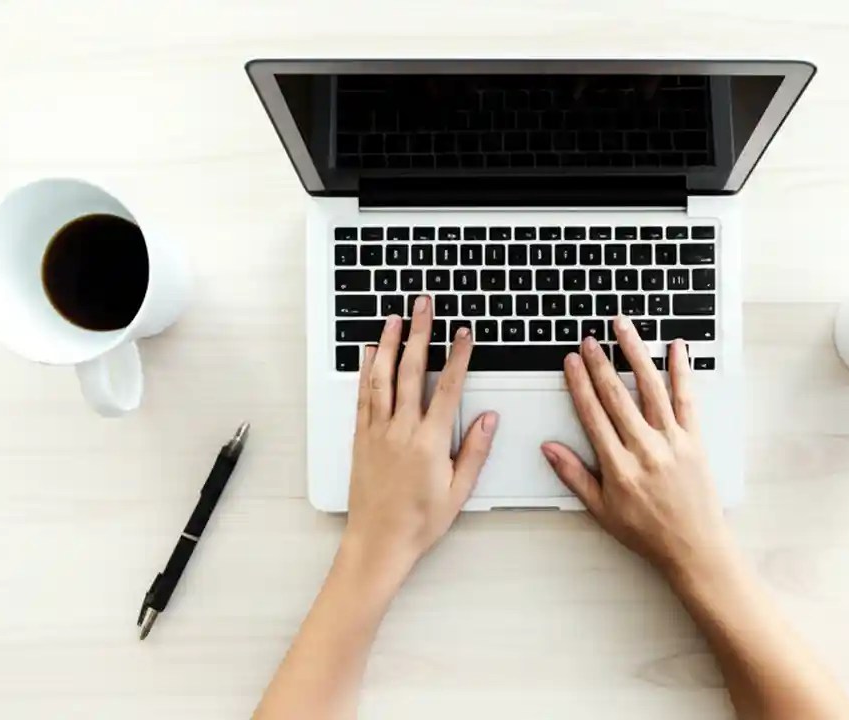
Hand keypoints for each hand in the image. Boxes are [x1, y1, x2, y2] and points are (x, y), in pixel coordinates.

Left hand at [344, 297, 497, 578]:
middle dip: (421, 334)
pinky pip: (364, 397)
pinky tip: (370, 353)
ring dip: (391, 344)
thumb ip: (475, 451)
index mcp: (430, 442)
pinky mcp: (361, 438)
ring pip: (384, 378)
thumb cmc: (419, 522)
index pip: (448, 388)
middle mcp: (401, 431)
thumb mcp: (458, 491)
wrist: (378, 542)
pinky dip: (367, 371)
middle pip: (413, 371)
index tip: (464, 333)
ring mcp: (377, 432)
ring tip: (396, 318)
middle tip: (425, 306)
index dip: (458, 357)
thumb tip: (488, 418)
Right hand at [542, 318, 729, 577]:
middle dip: (600, 363)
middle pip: (617, 395)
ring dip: (636, 354)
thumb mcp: (601, 510)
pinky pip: (687, 399)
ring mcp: (672, 441)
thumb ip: (574, 475)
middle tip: (590, 339)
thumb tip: (549, 448)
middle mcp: (645, 449)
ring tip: (624, 329)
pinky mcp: (694, 439)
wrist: (694, 546)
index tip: (571, 361)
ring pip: (651, 388)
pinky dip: (681, 371)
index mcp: (619, 467)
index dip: (579, 384)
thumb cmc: (647, 532)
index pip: (593, 415)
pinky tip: (676, 349)